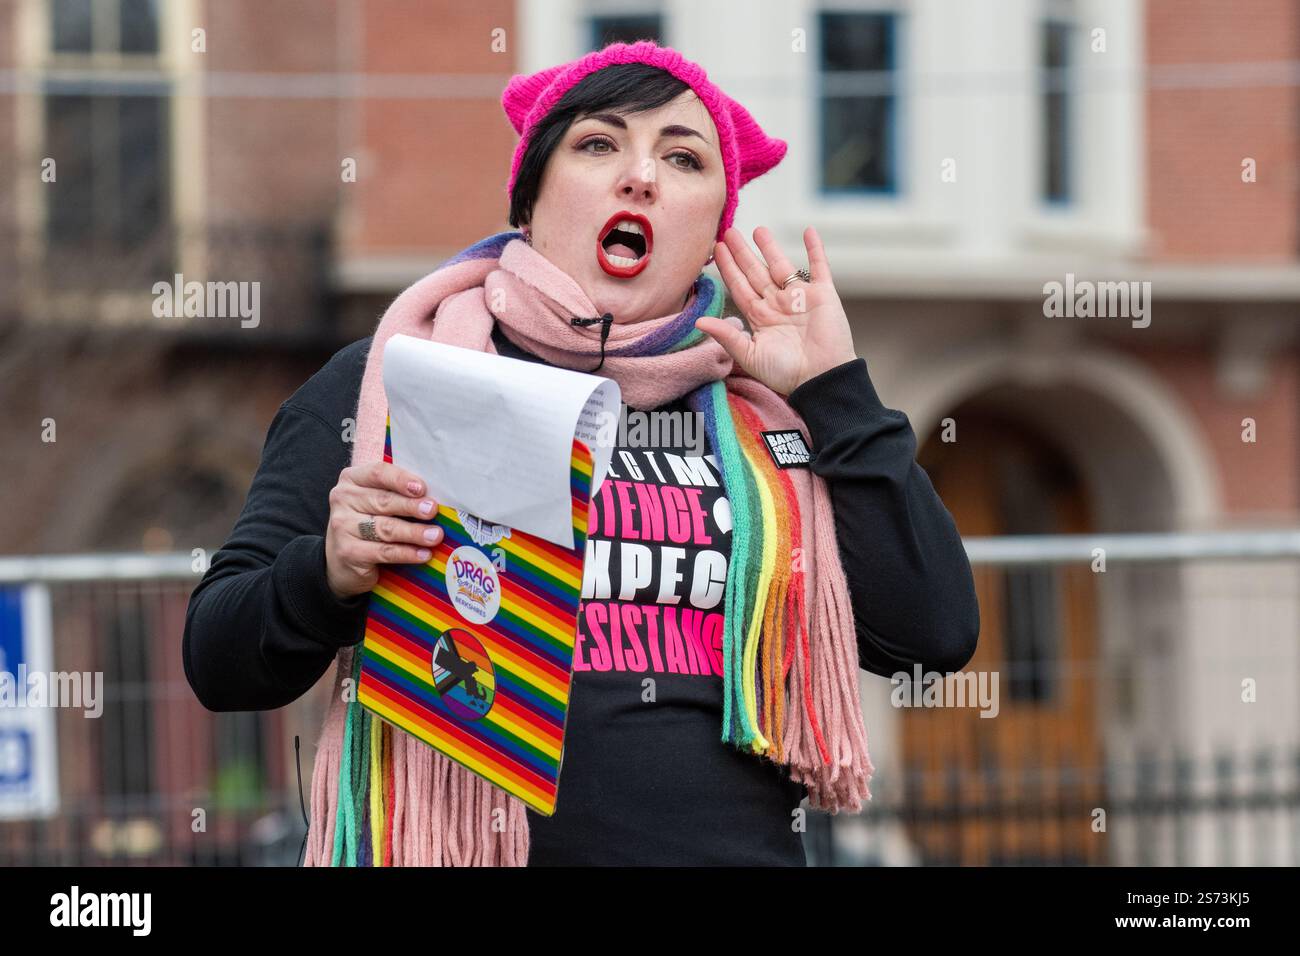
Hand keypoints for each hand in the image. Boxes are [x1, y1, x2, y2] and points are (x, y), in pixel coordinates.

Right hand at [325, 462, 443, 599]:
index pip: (378, 473)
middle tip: (432, 510)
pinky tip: (423, 554)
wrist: (342, 559)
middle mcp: (343, 499)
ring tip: (435, 535)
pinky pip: (383, 552)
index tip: (422, 488)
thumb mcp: (377, 501)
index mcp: (352, 479)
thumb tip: (434, 496)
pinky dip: (406, 553)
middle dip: (411, 506)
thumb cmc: (369, 522)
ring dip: (414, 532)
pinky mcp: (348, 552)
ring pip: (385, 528)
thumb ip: (398, 493)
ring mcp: (343, 526)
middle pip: (383, 501)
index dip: (401, 480)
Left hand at [694, 225, 857, 395]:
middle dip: (743, 253)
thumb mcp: (750, 355)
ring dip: (771, 247)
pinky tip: (809, 231)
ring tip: (758, 230)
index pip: (740, 286)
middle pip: (756, 272)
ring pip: (782, 266)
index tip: (717, 249)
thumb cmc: (786, 373)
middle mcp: (778, 304)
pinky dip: (815, 249)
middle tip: (729, 232)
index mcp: (760, 318)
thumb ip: (727, 336)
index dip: (729, 268)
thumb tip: (697, 322)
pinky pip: (819, 267)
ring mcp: (801, 298)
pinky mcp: (823, 295)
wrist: (821, 379)